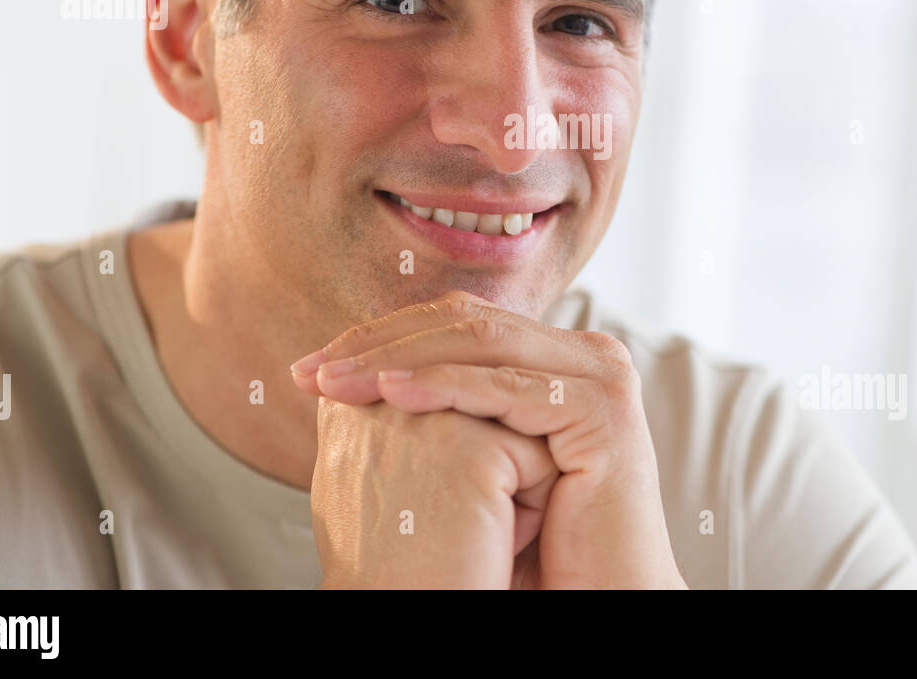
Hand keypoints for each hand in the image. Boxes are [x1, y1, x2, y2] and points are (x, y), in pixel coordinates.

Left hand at [292, 291, 686, 588]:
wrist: (590, 595)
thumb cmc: (530, 545)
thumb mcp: (469, 458)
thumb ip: (435, 403)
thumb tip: (346, 371)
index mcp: (553, 355)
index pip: (457, 322)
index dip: (381, 336)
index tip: (312, 368)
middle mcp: (582, 354)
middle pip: (467, 324)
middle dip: (380, 343)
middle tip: (312, 371)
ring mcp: (599, 374)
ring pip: (482, 345)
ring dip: (398, 358)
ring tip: (336, 381)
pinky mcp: (604, 407)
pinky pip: (509, 388)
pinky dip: (445, 385)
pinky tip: (391, 394)